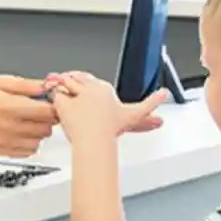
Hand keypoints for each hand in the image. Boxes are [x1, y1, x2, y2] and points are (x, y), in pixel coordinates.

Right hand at [0, 75, 57, 157]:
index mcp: (11, 107)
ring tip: (28, 122)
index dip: (54, 106)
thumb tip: (44, 86)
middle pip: (46, 128)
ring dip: (38, 133)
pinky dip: (28, 144)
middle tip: (39, 110)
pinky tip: (21, 134)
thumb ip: (25, 86)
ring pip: (38, 142)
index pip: (48, 112)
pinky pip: (25, 153)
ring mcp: (5, 142)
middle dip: (47, 119)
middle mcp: (10, 127)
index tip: (51, 101)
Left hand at [45, 71, 167, 143]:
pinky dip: (56, 100)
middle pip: (77, 78)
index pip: (91, 78)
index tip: (85, 96)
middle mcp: (91, 88)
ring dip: (64, 92)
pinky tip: (61, 108)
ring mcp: (76, 94)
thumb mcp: (135, 114)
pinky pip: (55, 94)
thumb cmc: (112, 130)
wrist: (97, 141)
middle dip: (74, 86)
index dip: (86, 86)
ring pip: (65, 83)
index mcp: (105, 87)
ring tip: (68, 105)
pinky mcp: (64, 102)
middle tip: (74, 101)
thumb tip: (165, 94)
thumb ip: (150, 103)